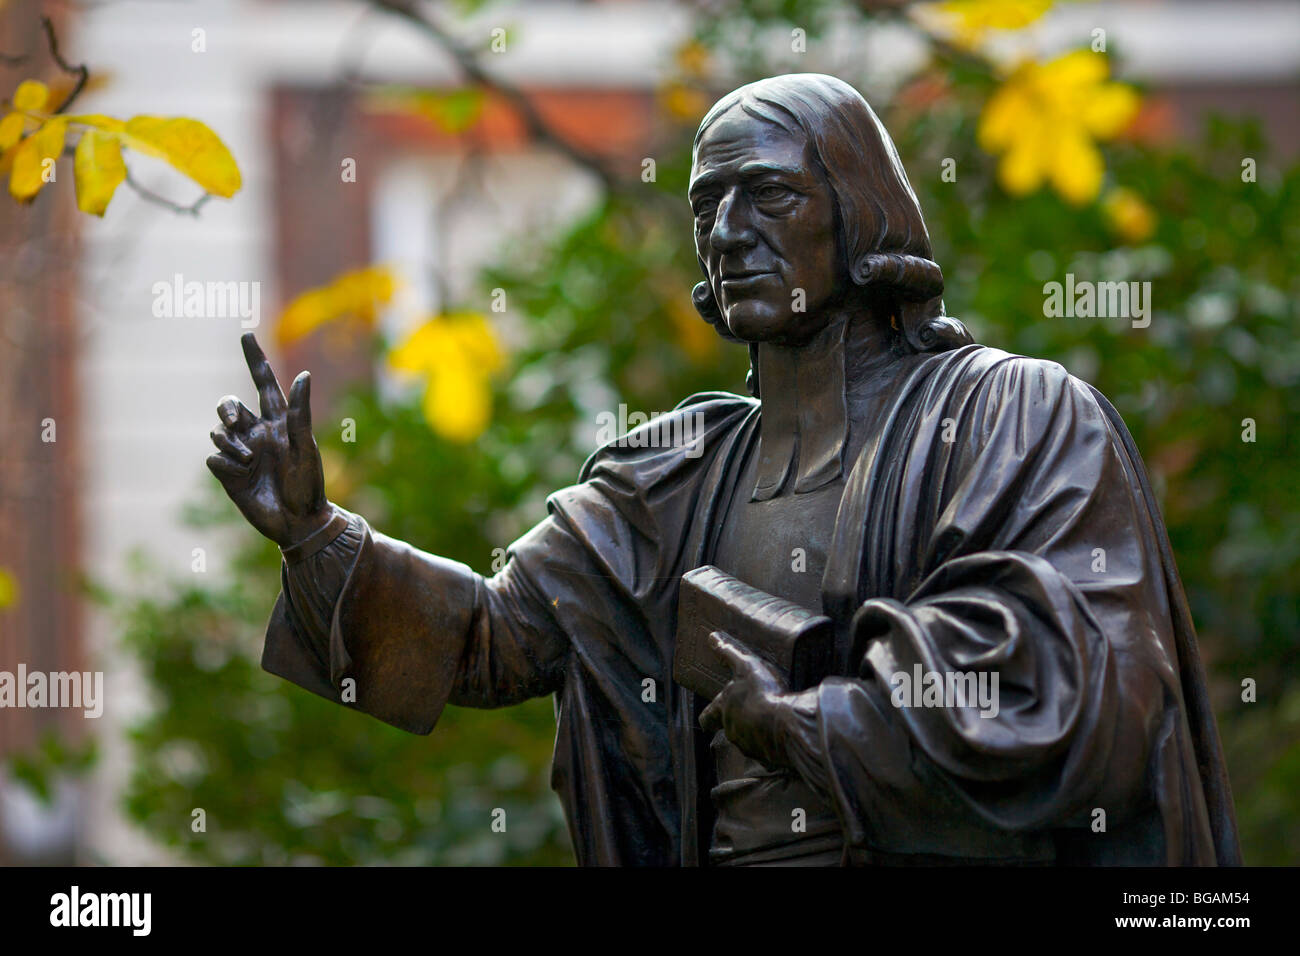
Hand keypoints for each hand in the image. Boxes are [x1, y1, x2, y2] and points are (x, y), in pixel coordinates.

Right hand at [206, 332, 329, 546]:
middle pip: (228, 406)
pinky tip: (243, 476)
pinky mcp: (229, 474)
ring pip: (218, 432)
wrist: (299, 522)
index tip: (246, 334)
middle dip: (225, 409)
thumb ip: (299, 413)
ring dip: (230, 442)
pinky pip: (214, 458)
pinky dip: (226, 463)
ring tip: (251, 460)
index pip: (263, 384)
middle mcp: (257, 433)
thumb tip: (303, 375)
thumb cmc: (309, 485)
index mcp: (278, 422)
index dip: (255, 360)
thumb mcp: (306, 447)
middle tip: (233, 421)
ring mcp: (242, 453)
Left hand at [698, 631, 797, 770]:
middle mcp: (732, 731)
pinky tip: (784, 733)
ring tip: (771, 720)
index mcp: (723, 710)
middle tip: (751, 710)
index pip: (707, 718)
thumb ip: (728, 653)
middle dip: (738, 721)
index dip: (708, 716)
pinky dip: (773, 743)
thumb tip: (712, 638)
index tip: (709, 717)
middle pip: (729, 728)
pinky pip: (768, 751)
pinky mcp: (768, 757)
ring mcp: (749, 746)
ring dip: (756, 732)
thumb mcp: (745, 666)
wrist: (785, 724)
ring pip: (748, 740)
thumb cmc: (761, 693)